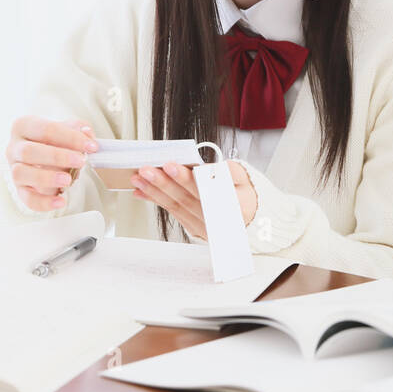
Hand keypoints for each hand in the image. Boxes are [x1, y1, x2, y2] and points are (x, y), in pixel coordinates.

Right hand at [6, 116, 97, 211]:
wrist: (46, 155)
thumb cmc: (54, 140)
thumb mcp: (68, 128)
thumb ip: (79, 128)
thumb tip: (87, 133)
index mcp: (24, 126)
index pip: (45, 129)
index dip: (70, 138)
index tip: (91, 146)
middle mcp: (14, 147)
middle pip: (29, 151)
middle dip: (57, 157)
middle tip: (80, 161)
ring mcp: (14, 168)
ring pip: (21, 173)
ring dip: (46, 178)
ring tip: (68, 180)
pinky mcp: (19, 188)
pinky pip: (26, 198)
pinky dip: (44, 202)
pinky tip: (60, 201)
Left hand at [131, 160, 257, 239]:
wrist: (253, 222)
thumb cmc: (247, 197)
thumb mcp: (247, 179)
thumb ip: (231, 171)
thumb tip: (212, 167)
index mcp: (231, 206)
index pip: (204, 190)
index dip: (185, 178)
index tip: (170, 165)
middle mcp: (215, 220)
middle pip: (185, 199)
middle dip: (162, 183)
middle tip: (147, 170)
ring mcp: (202, 226)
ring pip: (175, 206)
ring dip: (154, 191)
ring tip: (139, 178)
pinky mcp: (193, 226)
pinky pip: (172, 211)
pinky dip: (156, 200)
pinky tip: (142, 191)